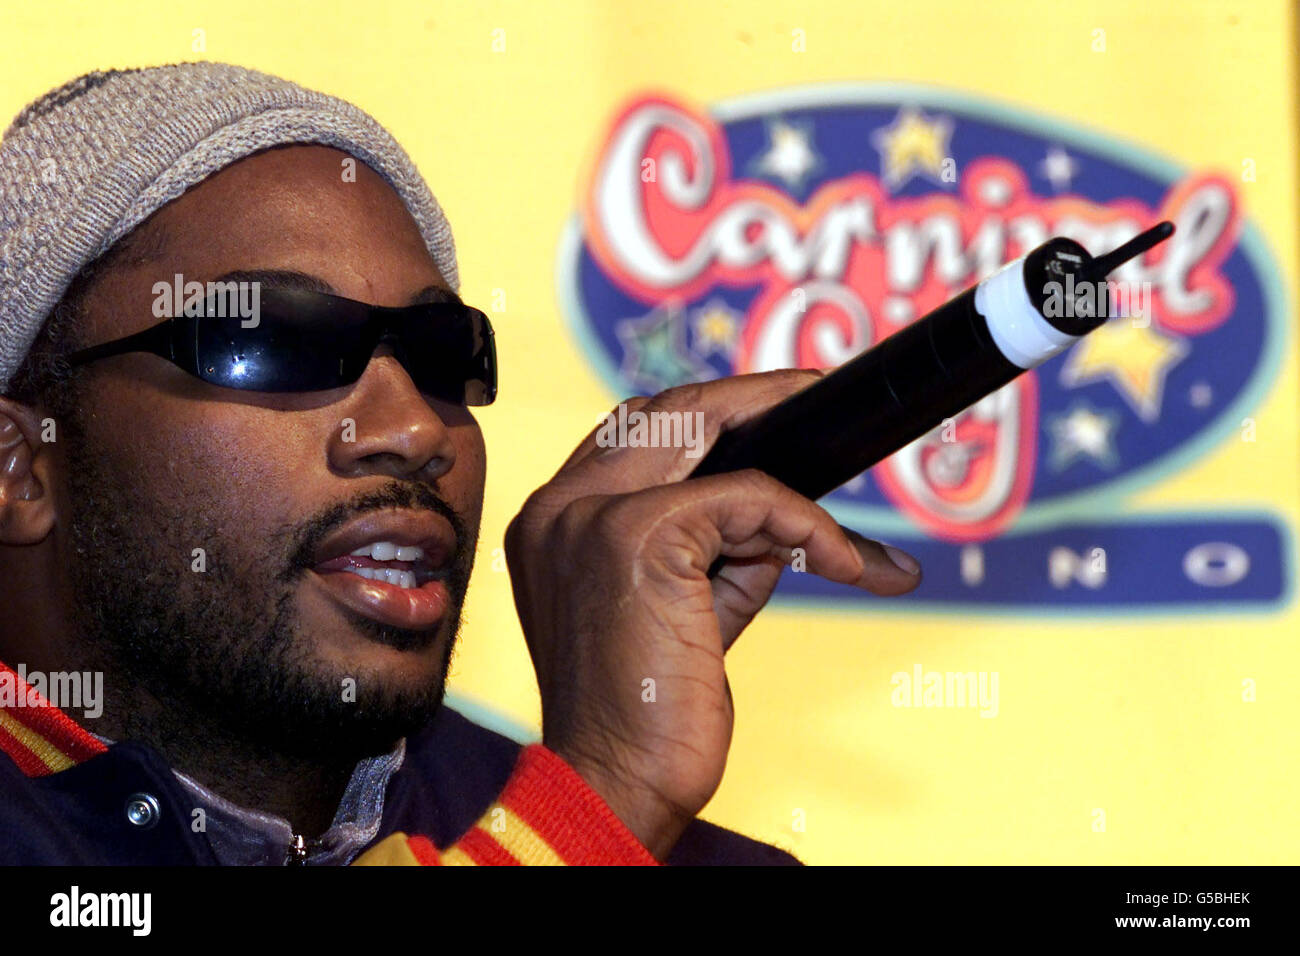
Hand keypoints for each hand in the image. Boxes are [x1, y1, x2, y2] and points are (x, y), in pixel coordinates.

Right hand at [504, 371, 921, 858]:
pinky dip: (806, 528)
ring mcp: (588, 514)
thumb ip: (723, 546)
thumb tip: (795, 516)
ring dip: (790, 486)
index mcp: (556, 520)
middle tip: (812, 397)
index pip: (634, 434)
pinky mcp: (635, 535)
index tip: (772, 410)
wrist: (617, 782)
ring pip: (707, 438)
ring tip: (842, 546)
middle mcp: (558, 505)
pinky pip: (749, 498)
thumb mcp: (687, 604)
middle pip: (664, 409)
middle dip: (750, 399)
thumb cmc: (648, 708)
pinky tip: (845, 565)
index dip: (707, 414)